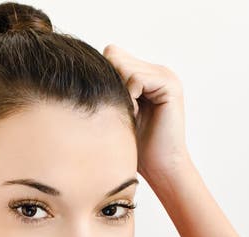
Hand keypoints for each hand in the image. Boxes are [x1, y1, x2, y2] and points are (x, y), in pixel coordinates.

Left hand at [103, 44, 190, 184]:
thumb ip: (107, 89)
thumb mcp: (115, 113)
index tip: (112, 108)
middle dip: (111, 83)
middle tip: (123, 112)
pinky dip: (130, 97)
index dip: (105, 79)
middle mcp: (156, 71)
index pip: (112, 55)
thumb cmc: (136, 150)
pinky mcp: (170, 85)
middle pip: (115, 55)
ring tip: (131, 116)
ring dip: (120, 92)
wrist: (161, 170)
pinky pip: (136, 77)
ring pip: (123, 64)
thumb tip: (78, 70)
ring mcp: (165, 76)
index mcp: (145, 75)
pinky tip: (136, 116)